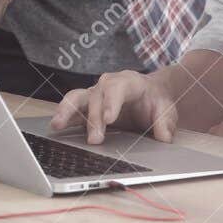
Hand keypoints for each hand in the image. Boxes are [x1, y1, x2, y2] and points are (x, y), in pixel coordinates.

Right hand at [49, 70, 178, 144]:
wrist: (149, 95)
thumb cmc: (156, 101)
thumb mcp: (167, 109)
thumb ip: (165, 122)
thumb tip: (164, 137)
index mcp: (129, 82)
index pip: (117, 88)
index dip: (111, 102)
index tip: (109, 119)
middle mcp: (107, 85)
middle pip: (95, 96)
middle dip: (93, 118)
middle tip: (94, 140)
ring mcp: (94, 94)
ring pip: (76, 97)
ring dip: (66, 111)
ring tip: (57, 125)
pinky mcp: (86, 106)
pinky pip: (72, 109)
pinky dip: (64, 117)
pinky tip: (55, 128)